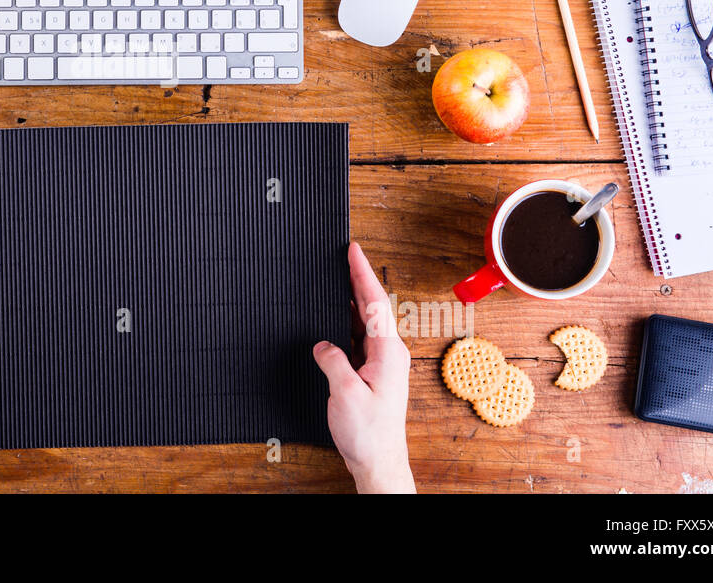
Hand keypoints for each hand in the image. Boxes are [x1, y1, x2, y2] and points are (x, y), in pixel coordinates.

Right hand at [313, 242, 415, 493]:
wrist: (378, 460)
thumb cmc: (368, 433)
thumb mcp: (344, 393)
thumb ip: (333, 361)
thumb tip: (323, 344)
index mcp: (387, 353)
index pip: (374, 304)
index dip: (362, 275)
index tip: (354, 252)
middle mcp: (389, 353)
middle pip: (371, 307)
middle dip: (357, 279)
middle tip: (344, 256)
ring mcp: (382, 362)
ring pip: (365, 322)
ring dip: (351, 300)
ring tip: (337, 278)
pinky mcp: (373, 372)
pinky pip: (359, 338)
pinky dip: (347, 322)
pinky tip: (335, 316)